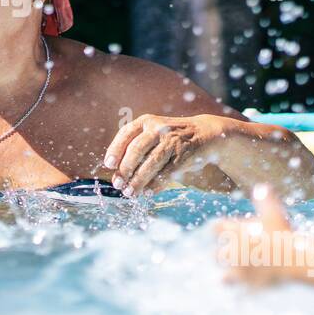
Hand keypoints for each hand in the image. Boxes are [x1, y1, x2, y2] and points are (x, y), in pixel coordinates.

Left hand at [102, 113, 236, 195]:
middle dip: (125, 169)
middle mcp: (158, 128)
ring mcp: (172, 141)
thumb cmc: (171, 139)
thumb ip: (136, 150)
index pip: (125, 134)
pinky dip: (156, 184)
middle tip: (118, 184)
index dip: (115, 150)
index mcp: (147, 122)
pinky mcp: (184, 155)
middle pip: (137, 149)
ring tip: (130, 193)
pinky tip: (148, 192)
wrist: (205, 133)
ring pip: (151, 163)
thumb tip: (117, 176)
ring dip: (139, 180)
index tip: (109, 165)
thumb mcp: (153, 134)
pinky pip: (167, 172)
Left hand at [215, 185, 294, 285]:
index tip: (222, 229)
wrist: (290, 260)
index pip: (215, 229)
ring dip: (228, 277)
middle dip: (222, 255)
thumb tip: (261, 187)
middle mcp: (231, 253)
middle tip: (230, 254)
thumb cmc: (282, 233)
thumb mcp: (273, 212)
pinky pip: (242, 295)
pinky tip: (243, 298)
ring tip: (230, 277)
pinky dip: (243, 295)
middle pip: (217, 256)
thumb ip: (265, 198)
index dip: (219, 229)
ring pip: (225, 278)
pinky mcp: (249, 287)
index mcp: (233, 234)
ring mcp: (239, 273)